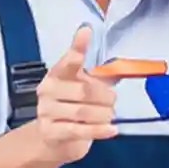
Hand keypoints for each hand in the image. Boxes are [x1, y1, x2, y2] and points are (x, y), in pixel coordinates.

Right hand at [33, 25, 117, 163]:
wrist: (54, 136)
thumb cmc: (72, 106)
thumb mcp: (84, 87)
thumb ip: (101, 77)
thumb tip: (122, 68)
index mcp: (57, 73)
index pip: (69, 59)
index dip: (78, 46)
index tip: (86, 31)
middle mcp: (48, 89)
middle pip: (83, 91)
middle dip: (105, 97)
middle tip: (113, 100)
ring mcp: (46, 111)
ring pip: (83, 112)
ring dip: (103, 115)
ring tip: (111, 115)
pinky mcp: (50, 131)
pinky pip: (79, 131)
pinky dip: (99, 130)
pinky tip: (112, 129)